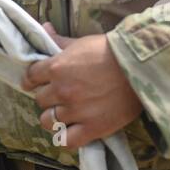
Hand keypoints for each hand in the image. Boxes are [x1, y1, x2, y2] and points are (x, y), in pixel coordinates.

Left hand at [21, 23, 142, 149]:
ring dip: (53, 118)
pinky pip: (67, 141)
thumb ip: (59, 40)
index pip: (30, 77)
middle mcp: (62, 91)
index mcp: (56, 68)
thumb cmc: (110, 51)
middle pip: (40, 100)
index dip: (33, 80)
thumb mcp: (81, 43)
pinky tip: (72, 130)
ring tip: (64, 114)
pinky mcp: (92, 128)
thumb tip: (44, 27)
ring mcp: (75, 111)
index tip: (37, 82)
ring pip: (48, 121)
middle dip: (48, 97)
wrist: (139, 68)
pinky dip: (66, 137)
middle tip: (59, 96)